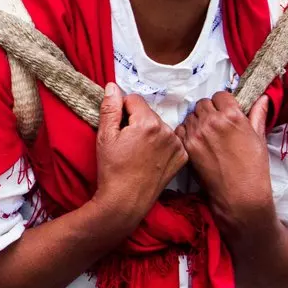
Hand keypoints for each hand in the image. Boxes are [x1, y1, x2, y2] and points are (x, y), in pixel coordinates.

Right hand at [92, 83, 187, 230]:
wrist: (125, 200)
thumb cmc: (112, 170)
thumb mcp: (105, 136)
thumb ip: (110, 108)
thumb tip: (113, 86)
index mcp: (148, 123)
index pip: (134, 100)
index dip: (122, 111)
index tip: (118, 128)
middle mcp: (167, 131)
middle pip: (148, 113)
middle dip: (137, 122)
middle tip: (126, 143)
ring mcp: (177, 145)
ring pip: (160, 126)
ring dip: (149, 133)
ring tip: (138, 152)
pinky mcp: (182, 157)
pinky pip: (170, 140)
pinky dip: (161, 145)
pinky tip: (150, 158)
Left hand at [176, 92, 272, 223]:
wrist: (239, 195)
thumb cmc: (254, 169)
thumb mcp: (259, 138)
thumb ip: (258, 114)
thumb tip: (263, 98)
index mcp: (232, 116)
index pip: (220, 95)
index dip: (224, 102)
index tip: (226, 110)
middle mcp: (212, 122)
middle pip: (203, 104)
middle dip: (210, 110)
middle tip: (217, 122)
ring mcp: (196, 134)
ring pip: (191, 115)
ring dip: (198, 120)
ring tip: (208, 133)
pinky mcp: (187, 146)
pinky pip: (180, 129)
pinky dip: (186, 132)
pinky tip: (198, 140)